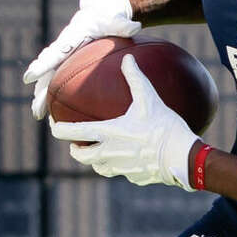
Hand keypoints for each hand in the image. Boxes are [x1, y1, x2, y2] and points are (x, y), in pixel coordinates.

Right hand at [22, 0, 141, 118]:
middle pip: (47, 68)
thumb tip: (135, 26)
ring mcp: (64, 53)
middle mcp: (63, 46)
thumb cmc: (110, 16)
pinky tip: (51, 108)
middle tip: (35, 104)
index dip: (42, 66)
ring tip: (38, 113)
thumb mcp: (117, 20)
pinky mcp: (67, 59)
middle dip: (39, 87)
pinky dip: (52, 90)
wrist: (102, 10)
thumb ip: (124, 25)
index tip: (29, 77)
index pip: (54, 53)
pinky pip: (57, 76)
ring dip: (42, 93)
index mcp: (72, 36)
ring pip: (49, 75)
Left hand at [50, 57, 200, 188]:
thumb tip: (127, 58)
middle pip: (80, 156)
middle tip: (77, 143)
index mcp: (107, 133)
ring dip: (96, 160)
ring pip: (99, 167)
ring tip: (101, 153)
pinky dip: (122, 166)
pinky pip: (123, 172)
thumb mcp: (149, 98)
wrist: (182, 157)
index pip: (71, 133)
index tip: (55, 124)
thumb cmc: (164, 126)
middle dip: (75, 149)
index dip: (57, 128)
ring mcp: (121, 168)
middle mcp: (108, 153)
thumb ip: (134, 78)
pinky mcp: (134, 177)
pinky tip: (132, 159)